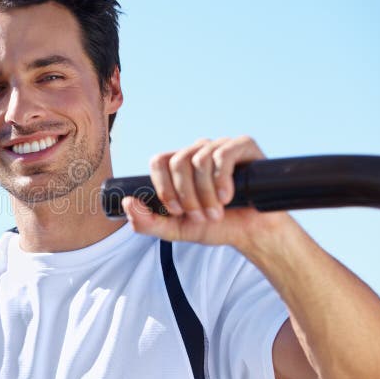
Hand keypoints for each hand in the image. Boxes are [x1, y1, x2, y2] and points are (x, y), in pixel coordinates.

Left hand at [122, 135, 287, 247]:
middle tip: (200, 217)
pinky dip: (221, 180)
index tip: (176, 211)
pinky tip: (228, 197)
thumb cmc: (215, 226)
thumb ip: (146, 222)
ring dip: (205, 193)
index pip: (158, 161)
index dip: (163, 187)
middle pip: (178, 161)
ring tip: (216, 213)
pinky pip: (223, 154)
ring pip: (199, 160)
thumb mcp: (175, 230)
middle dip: (186, 196)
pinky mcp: (243, 146)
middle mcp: (197, 151)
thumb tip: (127, 202)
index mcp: (179, 166)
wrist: (252, 232)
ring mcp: (220, 146)